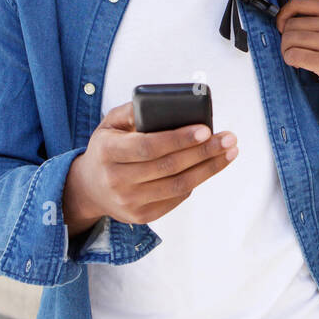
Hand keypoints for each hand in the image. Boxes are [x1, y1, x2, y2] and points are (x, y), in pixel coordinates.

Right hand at [62, 101, 237, 233]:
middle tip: (229, 139)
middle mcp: (116, 180)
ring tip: (229, 152)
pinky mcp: (142, 216)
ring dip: (209, 168)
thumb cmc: (107, 148)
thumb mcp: (110, 124)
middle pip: (169, 167)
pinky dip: (196, 181)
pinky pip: (176, 198)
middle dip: (204, 152)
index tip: (206, 129)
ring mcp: (129, 202)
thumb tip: (166, 103)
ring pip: (178, 186)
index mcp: (107, 152)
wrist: (89, 188)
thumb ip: (133, 111)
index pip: (149, 147)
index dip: (179, 139)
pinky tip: (210, 167)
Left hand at [274, 0, 318, 116]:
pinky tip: (300, 64)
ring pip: (289, 39)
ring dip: (287, 51)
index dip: (284, 13)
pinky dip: (291, 61)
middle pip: (291, 24)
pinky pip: (294, 55)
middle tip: (294, 49)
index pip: (300, 2)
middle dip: (286, 39)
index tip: (282, 24)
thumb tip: (286, 17)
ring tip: (299, 57)